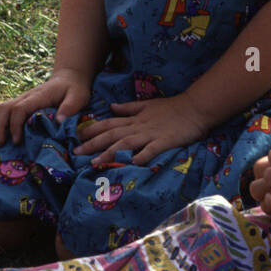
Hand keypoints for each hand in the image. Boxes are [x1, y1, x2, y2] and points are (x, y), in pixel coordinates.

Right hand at [0, 69, 92, 145]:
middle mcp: (26, 98)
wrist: (68, 79)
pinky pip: (1, 112)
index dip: (15, 125)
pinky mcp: (19, 105)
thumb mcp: (78, 97)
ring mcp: (20, 101)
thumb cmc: (74, 90)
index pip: (20, 109)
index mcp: (38, 97)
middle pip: (4, 108)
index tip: (17, 140)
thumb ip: (70, 107)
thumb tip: (59, 121)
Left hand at [72, 94, 209, 166]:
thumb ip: (129, 108)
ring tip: (95, 162)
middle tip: (76, 152)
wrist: (194, 108)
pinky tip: (130, 165)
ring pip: (125, 143)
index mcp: (134, 118)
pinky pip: (150, 150)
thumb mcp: (147, 105)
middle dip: (93, 143)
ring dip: (109, 152)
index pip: (109, 123)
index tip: (77, 137)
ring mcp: (150, 134)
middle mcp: (138, 126)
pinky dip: (140, 156)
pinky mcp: (164, 142)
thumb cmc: (172, 107)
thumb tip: (111, 107)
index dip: (92, 130)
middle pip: (112, 135)